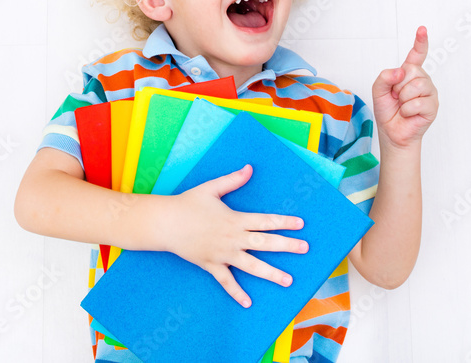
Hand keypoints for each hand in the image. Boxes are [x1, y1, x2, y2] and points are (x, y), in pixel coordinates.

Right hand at [160, 164, 307, 307]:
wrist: (165, 223)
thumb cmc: (188, 203)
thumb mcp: (211, 188)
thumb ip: (233, 180)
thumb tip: (249, 168)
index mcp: (235, 219)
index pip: (265, 221)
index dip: (283, 222)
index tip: (300, 224)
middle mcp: (233, 239)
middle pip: (265, 244)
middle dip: (287, 246)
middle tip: (304, 248)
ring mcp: (223, 255)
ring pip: (252, 266)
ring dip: (271, 274)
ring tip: (288, 281)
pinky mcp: (212, 265)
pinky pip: (226, 282)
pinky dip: (237, 293)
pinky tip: (248, 302)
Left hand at [372, 26, 438, 149]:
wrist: (392, 133)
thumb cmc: (387, 111)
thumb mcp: (378, 91)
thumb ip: (384, 77)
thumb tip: (401, 72)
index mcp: (408, 74)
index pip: (416, 55)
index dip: (420, 42)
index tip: (422, 29)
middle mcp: (421, 80)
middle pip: (412, 70)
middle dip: (399, 85)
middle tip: (396, 97)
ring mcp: (429, 93)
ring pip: (416, 86)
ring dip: (403, 98)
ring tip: (403, 106)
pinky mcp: (433, 106)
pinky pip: (418, 102)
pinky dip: (408, 110)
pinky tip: (408, 113)